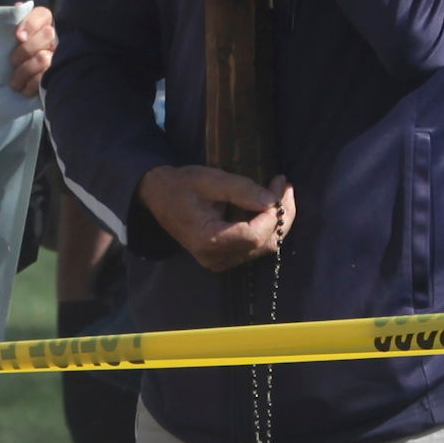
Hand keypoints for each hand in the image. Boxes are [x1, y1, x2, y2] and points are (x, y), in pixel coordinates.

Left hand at [8, 0, 55, 96]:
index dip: (31, 24)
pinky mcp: (58, 76)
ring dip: (24, 71)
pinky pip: (44, 77)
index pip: (43, 14)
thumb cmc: (14, 59)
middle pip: (47, 34)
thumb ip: (13, 22)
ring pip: (43, 57)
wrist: (23, 87)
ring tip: (14, 81)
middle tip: (13, 61)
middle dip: (26, 50)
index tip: (18, 37)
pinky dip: (30, 85)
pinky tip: (23, 89)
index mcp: (44, 25)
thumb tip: (17, 6)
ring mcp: (59, 58)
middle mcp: (56, 39)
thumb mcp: (10, 40)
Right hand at [140, 163, 293, 272]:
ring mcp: (220, 262)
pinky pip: (255, 247)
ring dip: (276, 220)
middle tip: (284, 186)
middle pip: (264, 243)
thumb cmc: (182, 185)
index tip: (281, 184)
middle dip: (281, 214)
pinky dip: (266, 226)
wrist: (159, 198)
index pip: (254, 234)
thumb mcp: (210, 180)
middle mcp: (216, 258)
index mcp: (208, 240)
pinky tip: (265, 206)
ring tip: (278, 192)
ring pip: (264, 247)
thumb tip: (272, 200)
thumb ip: (241, 189)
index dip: (274, 212)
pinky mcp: (225, 259)